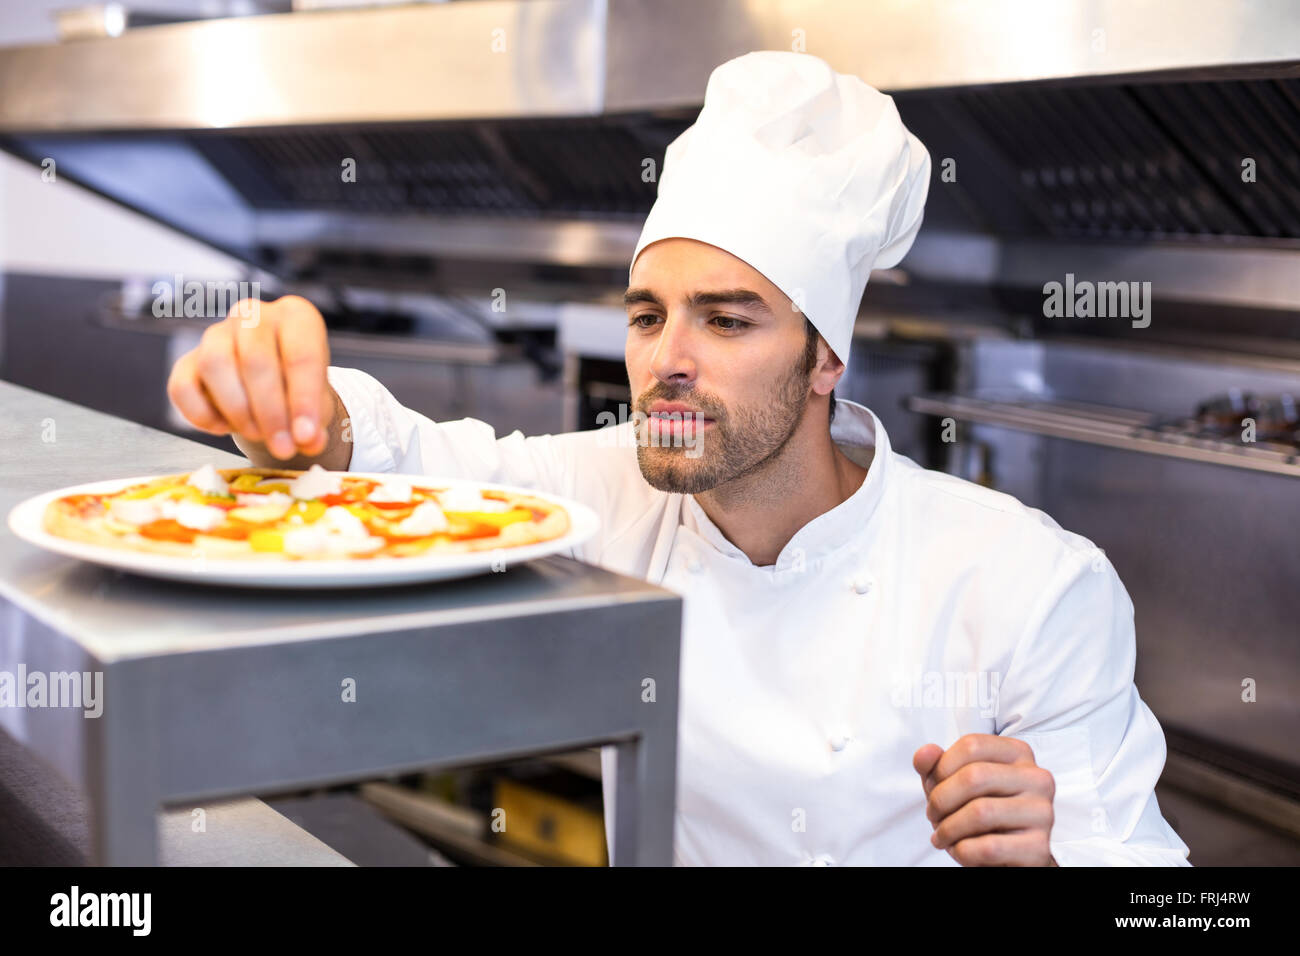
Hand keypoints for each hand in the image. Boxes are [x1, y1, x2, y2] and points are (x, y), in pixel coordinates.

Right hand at [167, 295, 331, 459]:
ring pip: (215, 365)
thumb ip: (316, 423)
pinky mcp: (186, 361)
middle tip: (282, 446)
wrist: (271, 384)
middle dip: (270, 411)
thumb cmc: (297, 387)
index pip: (301, 355)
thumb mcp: (318, 403)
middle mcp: (254, 316)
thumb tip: (310, 442)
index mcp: (296, 316)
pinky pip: (182, 387)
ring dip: (238, 410)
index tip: (305, 436)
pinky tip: (224, 427)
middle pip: (255, 359)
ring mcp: (215, 334)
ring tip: (257, 434)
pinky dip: (202, 415)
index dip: (304, 400)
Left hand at [913, 734, 1057, 865]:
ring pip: (980, 813)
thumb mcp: (952, 785)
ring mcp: (1043, 813)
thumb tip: (925, 753)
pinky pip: (989, 847)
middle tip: (932, 816)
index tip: (933, 787)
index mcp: (1018, 754)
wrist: (1009, 858)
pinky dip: (963, 851)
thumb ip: (934, 766)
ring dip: (949, 829)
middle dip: (941, 799)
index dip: (942, 767)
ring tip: (942, 836)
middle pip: (974, 776)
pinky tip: (960, 851)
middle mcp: (1037, 779)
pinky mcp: (1039, 848)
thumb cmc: (979, 816)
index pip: (972, 745)